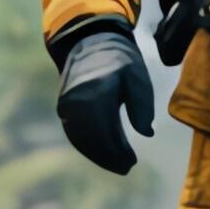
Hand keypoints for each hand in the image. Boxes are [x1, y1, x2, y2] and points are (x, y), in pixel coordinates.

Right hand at [55, 24, 153, 176]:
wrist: (90, 41)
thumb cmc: (119, 59)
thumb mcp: (137, 76)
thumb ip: (142, 104)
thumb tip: (146, 133)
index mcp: (98, 93)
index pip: (107, 132)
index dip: (119, 151)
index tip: (133, 162)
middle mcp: (77, 101)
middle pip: (92, 140)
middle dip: (109, 157)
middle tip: (126, 167)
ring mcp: (67, 105)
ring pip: (80, 139)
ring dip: (97, 155)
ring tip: (115, 164)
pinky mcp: (63, 107)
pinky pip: (73, 132)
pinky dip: (86, 146)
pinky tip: (100, 153)